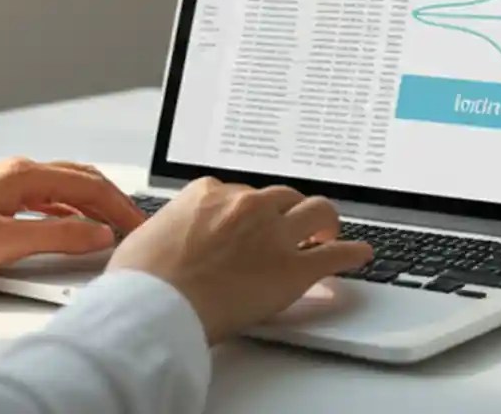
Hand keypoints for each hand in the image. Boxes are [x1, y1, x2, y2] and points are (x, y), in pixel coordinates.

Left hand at [0, 157, 145, 277]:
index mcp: (23, 174)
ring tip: (110, 224)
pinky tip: (70, 226)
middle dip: (112, 200)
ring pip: (63, 188)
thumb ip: (58, 237)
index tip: (138, 225)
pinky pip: (45, 199)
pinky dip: (68, 211)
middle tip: (134, 223)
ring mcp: (5, 183)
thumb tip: (99, 234)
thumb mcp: (6, 241)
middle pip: (80, 180)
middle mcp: (17, 172)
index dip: (119, 206)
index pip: (89, 186)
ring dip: (91, 205)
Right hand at [108, 177, 372, 342]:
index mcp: (210, 193)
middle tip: (294, 225)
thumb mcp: (147, 235)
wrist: (155, 307)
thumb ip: (171, 226)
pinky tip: (359, 254)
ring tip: (328, 232)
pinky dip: (351, 253)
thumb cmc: (141, 280)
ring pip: (316, 211)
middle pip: (283, 197)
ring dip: (324, 221)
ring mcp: (273, 234)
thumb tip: (168, 234)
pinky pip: (336, 254)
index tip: (254, 220)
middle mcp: (246, 205)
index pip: (241, 193)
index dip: (250, 210)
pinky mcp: (293, 268)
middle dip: (289, 211)